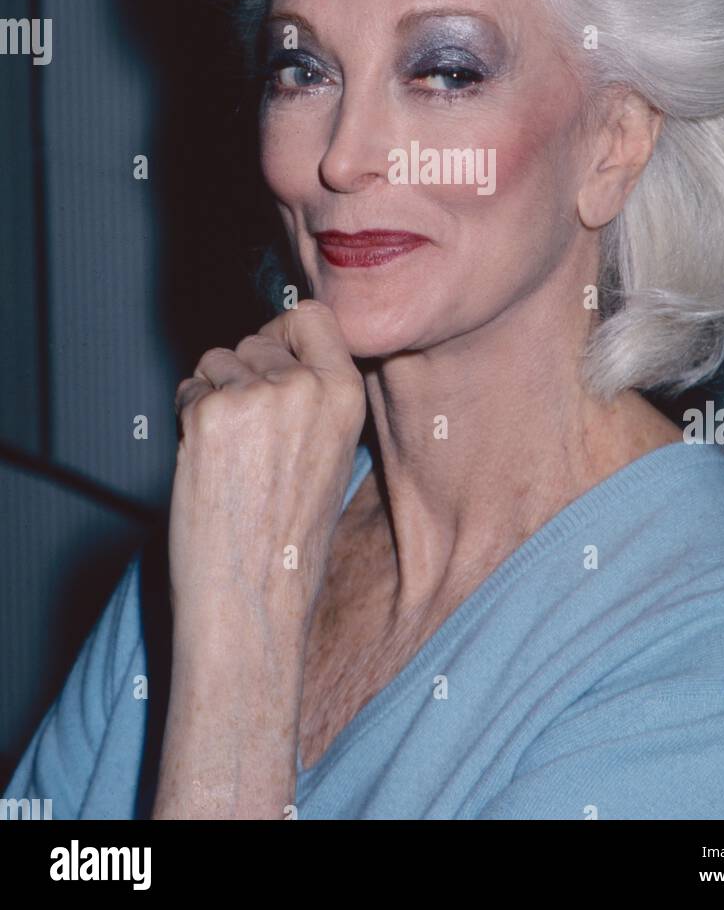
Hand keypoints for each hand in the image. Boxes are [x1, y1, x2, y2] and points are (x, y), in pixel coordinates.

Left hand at [169, 299, 365, 636]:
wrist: (253, 598)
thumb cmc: (287, 539)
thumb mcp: (330, 453)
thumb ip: (312, 396)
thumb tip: (274, 349)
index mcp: (345, 395)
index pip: (311, 316)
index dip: (284, 335)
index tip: (274, 366)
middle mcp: (305, 387)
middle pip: (256, 339)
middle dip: (242, 375)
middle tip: (249, 439)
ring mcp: (256, 397)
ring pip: (217, 360)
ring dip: (212, 397)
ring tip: (230, 456)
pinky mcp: (209, 413)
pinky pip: (188, 388)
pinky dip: (187, 419)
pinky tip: (206, 463)